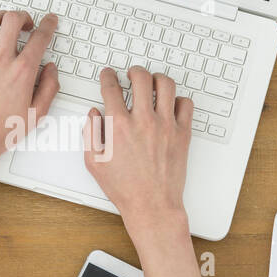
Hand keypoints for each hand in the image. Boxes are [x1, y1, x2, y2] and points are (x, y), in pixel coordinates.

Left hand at [0, 10, 59, 177]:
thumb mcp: (36, 114)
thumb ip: (49, 88)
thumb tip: (50, 68)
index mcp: (22, 72)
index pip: (40, 37)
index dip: (49, 25)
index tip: (50, 21)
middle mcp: (0, 61)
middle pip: (13, 20)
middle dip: (23, 16)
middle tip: (26, 23)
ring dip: (1, 17)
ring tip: (5, 24)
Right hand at [83, 66, 192, 237]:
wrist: (152, 205)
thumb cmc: (125, 188)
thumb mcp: (94, 162)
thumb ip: (90, 133)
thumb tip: (94, 114)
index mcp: (119, 126)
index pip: (111, 87)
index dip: (108, 76)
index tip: (109, 75)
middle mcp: (143, 121)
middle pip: (141, 78)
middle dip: (134, 71)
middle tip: (131, 73)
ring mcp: (165, 125)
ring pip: (166, 85)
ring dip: (157, 78)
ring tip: (153, 82)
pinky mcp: (182, 133)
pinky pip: (185, 104)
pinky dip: (178, 100)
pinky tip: (171, 104)